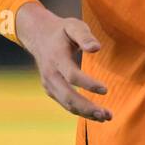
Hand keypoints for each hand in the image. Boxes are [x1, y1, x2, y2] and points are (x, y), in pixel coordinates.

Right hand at [15, 2, 111, 121]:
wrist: (38, 35)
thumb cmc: (62, 31)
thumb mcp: (73, 26)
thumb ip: (84, 36)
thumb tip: (96, 48)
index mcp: (57, 57)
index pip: (71, 75)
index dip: (88, 84)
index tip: (105, 89)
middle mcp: (50, 73)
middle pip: (68, 96)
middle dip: (87, 107)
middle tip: (106, 114)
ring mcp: (49, 83)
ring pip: (66, 103)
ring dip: (85, 113)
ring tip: (105, 118)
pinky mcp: (50, 89)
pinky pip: (65, 103)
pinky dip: (79, 111)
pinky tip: (95, 114)